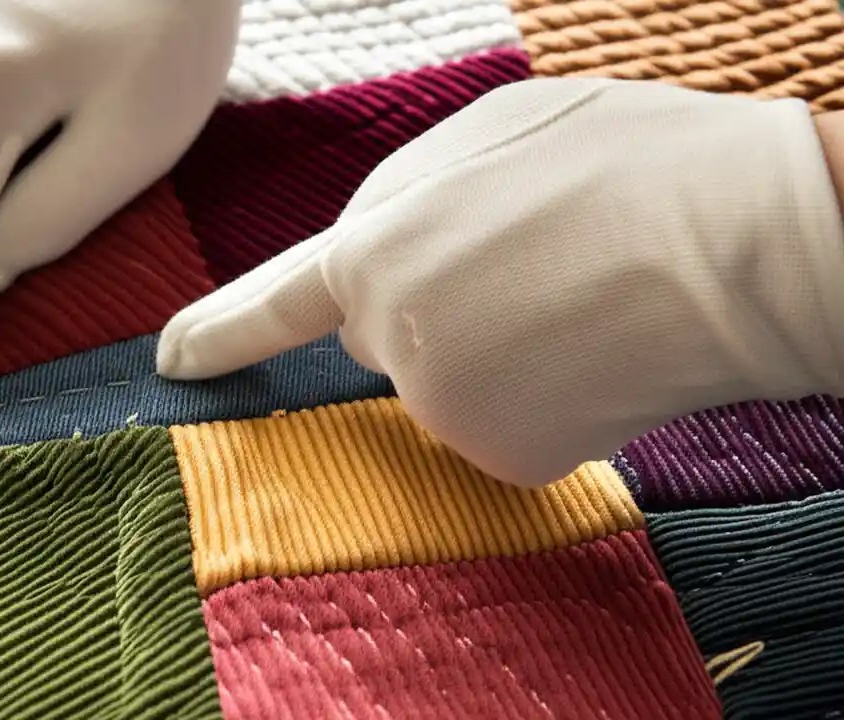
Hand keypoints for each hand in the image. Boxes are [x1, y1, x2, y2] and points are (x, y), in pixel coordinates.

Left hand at [157, 78, 843, 487]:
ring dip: (502, 353)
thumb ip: (408, 198)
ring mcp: (444, 406)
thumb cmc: (621, 165)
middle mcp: (389, 339)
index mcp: (373, 246)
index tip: (172, 360)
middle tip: (535, 260)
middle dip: (437, 307)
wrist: (735, 243)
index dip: (221, 331)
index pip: (274, 303)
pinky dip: (547, 402)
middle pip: (391, 337)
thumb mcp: (489, 136)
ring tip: (580, 299)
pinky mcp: (505, 456)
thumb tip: (390, 257)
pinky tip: (597, 358)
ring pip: (455, 385)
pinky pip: (509, 428)